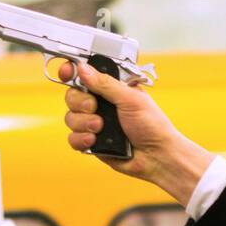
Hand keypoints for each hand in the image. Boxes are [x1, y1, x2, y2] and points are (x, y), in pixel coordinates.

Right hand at [60, 60, 212, 206]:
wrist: (158, 157)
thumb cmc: (153, 126)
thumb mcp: (131, 99)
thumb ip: (106, 84)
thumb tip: (83, 68)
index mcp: (111, 89)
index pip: (84, 75)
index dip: (72, 72)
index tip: (67, 72)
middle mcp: (101, 105)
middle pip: (72, 95)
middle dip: (79, 102)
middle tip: (94, 108)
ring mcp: (95, 123)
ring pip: (70, 117)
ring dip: (83, 122)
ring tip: (100, 128)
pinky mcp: (93, 142)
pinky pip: (73, 138)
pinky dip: (81, 139)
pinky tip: (95, 141)